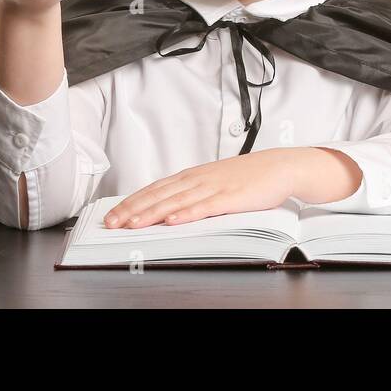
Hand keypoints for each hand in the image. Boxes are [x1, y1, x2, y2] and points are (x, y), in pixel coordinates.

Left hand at [103, 148, 300, 228]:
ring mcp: (213, 187)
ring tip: (133, 224)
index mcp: (191, 176)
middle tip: (111, 223)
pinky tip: (173, 220)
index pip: (154, 189)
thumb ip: (190, 192)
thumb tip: (165, 206)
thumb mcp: (213, 180)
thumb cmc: (246, 176)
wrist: (278, 166)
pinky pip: (205, 207)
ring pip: (176, 201)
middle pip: (159, 195)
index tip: (112, 215)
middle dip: (132, 210)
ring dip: (152, 213)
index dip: (131, 202)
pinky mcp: (230, 198)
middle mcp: (198, 179)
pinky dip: (187, 214)